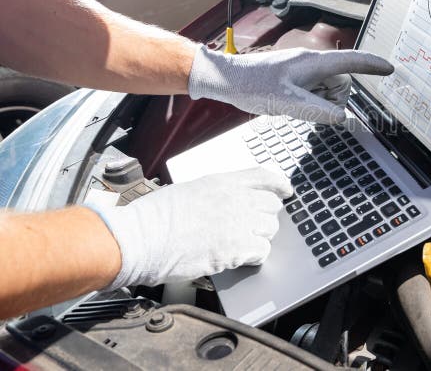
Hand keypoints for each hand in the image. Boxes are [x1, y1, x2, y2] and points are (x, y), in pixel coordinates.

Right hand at [87, 167, 291, 288]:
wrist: (140, 239)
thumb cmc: (154, 217)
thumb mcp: (189, 190)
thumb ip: (215, 194)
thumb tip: (229, 202)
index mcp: (222, 181)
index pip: (263, 176)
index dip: (279, 184)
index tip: (286, 191)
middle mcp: (235, 198)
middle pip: (272, 205)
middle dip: (265, 216)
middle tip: (254, 227)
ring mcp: (237, 223)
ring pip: (270, 229)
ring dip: (260, 236)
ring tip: (243, 243)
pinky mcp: (234, 249)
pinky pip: (262, 251)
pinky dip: (255, 256)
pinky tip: (241, 257)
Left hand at [187, 46, 393, 123]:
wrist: (227, 79)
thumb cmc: (252, 85)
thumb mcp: (285, 102)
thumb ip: (316, 110)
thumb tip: (342, 118)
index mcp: (313, 63)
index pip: (351, 61)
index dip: (372, 65)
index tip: (390, 69)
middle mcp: (311, 63)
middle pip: (340, 82)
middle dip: (334, 99)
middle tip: (310, 109)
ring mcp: (303, 70)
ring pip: (328, 89)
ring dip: (320, 102)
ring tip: (295, 106)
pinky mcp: (295, 77)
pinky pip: (315, 90)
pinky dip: (310, 100)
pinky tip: (291, 104)